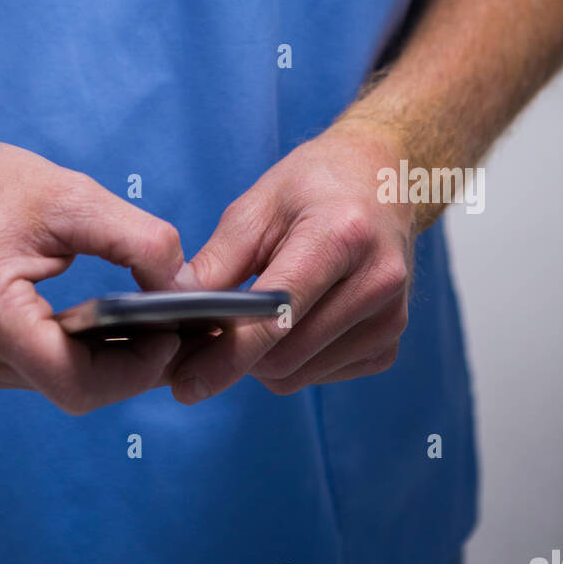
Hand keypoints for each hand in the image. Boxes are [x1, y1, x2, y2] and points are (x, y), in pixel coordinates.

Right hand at [0, 126, 185, 412]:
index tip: (176, 329)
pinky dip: (77, 354)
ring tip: (152, 323)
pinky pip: (37, 372)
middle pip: (72, 389)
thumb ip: (137, 241)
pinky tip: (105, 324)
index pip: (76, 381)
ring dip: (108, 362)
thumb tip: (185, 287)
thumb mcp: (71, 196)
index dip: (136, 365)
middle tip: (180, 329)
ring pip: (57, 385)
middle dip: (133, 364)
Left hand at [168, 120, 415, 402]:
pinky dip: (289, 359)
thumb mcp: (257, 205)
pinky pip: (318, 376)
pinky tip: (288, 320)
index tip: (185, 383)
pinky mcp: (389, 345)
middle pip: (284, 356)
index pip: (278, 316)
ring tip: (249, 316)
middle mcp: (376, 283)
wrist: (385, 181)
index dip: (227, 355)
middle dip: (234, 355)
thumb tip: (173, 313)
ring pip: (297, 375)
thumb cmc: (314, 185)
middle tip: (200, 336)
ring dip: (260, 360)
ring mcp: (389, 319)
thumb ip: (218, 263)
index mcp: (342, 236)